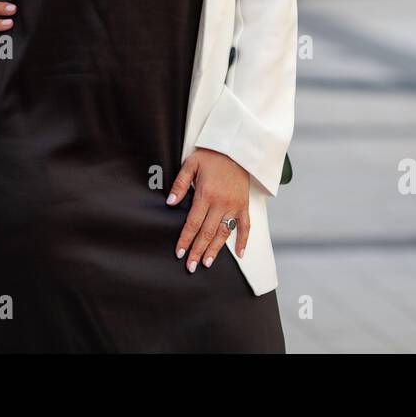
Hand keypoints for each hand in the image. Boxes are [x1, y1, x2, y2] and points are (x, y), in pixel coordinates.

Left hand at [166, 148, 250, 272]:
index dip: (185, 239)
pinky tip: (239, 254)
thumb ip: (179, 185)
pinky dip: (243, 241)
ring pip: (223, 233)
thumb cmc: (211, 156)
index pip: (193, 223)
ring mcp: (234, 206)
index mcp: (206, 194)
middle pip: (207, 233)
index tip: (179, 253)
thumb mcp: (190, 164)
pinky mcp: (244, 206)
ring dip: (215, 250)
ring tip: (207, 263)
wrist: (236, 149)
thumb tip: (170, 203)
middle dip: (197, 251)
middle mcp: (221, 203)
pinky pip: (245, 226)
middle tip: (190, 266)